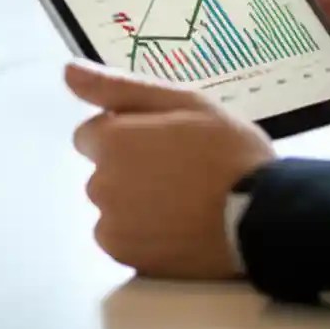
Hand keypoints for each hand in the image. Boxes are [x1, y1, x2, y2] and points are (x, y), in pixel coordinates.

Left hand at [64, 58, 275, 279]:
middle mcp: (100, 184)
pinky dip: (143, 234)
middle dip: (131, 168)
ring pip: (114, 206)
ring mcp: (112, 225)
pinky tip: (178, 227)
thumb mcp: (183, 102)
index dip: (128, 133)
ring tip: (185, 201)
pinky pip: (123, 238)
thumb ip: (120, 88)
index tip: (165, 140)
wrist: (261, 215)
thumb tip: (68, 71)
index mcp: (111, 141)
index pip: (92, 134)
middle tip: (182, 171)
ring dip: (137, 202)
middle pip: (103, 171)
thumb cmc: (229, 150)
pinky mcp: (126, 257)